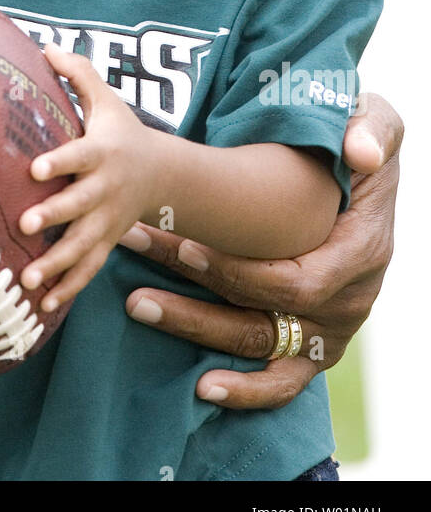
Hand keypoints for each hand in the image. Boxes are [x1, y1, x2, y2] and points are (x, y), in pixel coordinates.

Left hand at [17, 42, 155, 311]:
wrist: (163, 173)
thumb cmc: (120, 131)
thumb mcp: (106, 99)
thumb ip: (78, 73)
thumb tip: (45, 46)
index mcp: (101, 152)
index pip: (78, 156)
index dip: (58, 161)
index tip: (33, 167)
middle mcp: (105, 189)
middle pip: (79, 204)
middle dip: (54, 215)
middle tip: (25, 224)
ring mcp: (107, 221)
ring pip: (82, 246)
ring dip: (56, 264)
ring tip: (27, 281)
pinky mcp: (107, 242)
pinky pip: (88, 270)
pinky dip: (68, 288)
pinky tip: (42, 307)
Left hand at [121, 92, 400, 408]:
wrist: (358, 170)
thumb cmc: (355, 140)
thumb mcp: (375, 120)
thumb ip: (372, 128)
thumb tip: (362, 151)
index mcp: (362, 249)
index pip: (297, 280)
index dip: (238, 270)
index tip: (185, 246)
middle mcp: (349, 299)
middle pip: (266, 316)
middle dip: (196, 300)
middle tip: (136, 279)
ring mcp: (331, 327)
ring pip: (261, 346)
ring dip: (196, 331)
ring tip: (139, 306)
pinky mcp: (314, 344)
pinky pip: (284, 382)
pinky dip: (246, 391)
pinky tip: (201, 388)